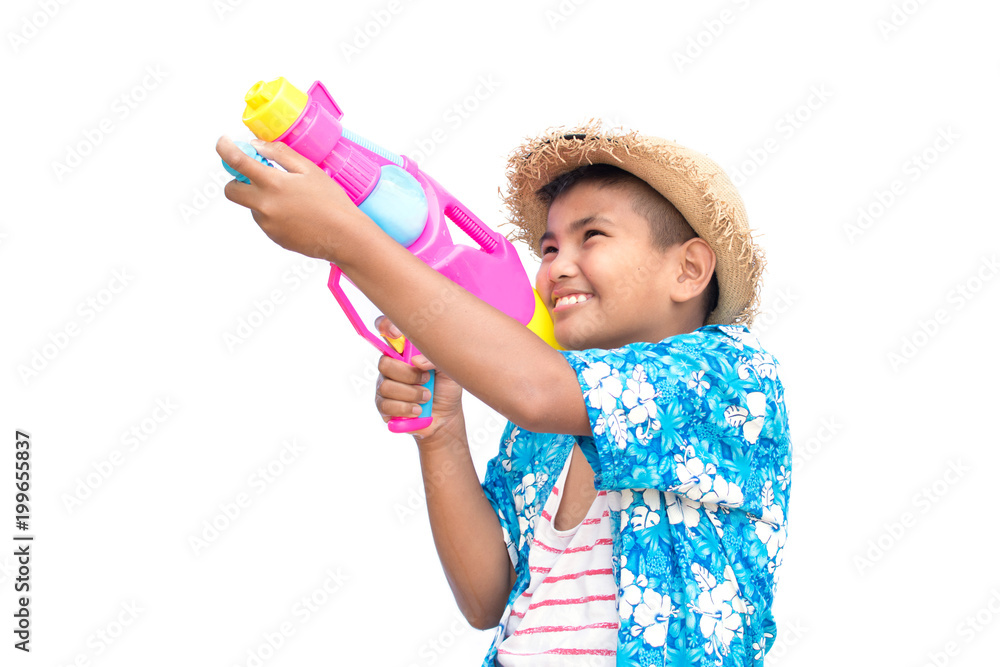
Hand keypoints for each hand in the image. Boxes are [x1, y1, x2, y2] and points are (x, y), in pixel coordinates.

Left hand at [215, 136, 368, 261]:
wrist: (344, 237)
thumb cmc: (332, 202)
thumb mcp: (309, 169)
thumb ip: (280, 154)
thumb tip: (257, 146)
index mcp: (273, 183)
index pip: (236, 162)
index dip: (225, 149)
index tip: (224, 143)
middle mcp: (264, 205)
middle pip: (231, 190)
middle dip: (237, 181)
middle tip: (256, 176)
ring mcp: (267, 224)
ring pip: (251, 206)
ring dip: (261, 198)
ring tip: (293, 200)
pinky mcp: (273, 236)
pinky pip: (265, 221)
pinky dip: (274, 214)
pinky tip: (297, 214)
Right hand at [373, 316, 463, 440]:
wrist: (446, 416)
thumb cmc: (446, 388)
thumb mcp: (448, 369)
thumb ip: (435, 359)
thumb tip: (416, 361)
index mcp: (405, 352)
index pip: (386, 331)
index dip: (386, 327)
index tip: (396, 334)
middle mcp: (392, 366)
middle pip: (384, 363)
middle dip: (409, 375)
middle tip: (427, 380)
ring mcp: (385, 386)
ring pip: (386, 386)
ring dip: (412, 394)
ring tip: (426, 397)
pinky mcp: (383, 406)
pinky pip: (386, 405)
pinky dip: (406, 408)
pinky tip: (417, 410)